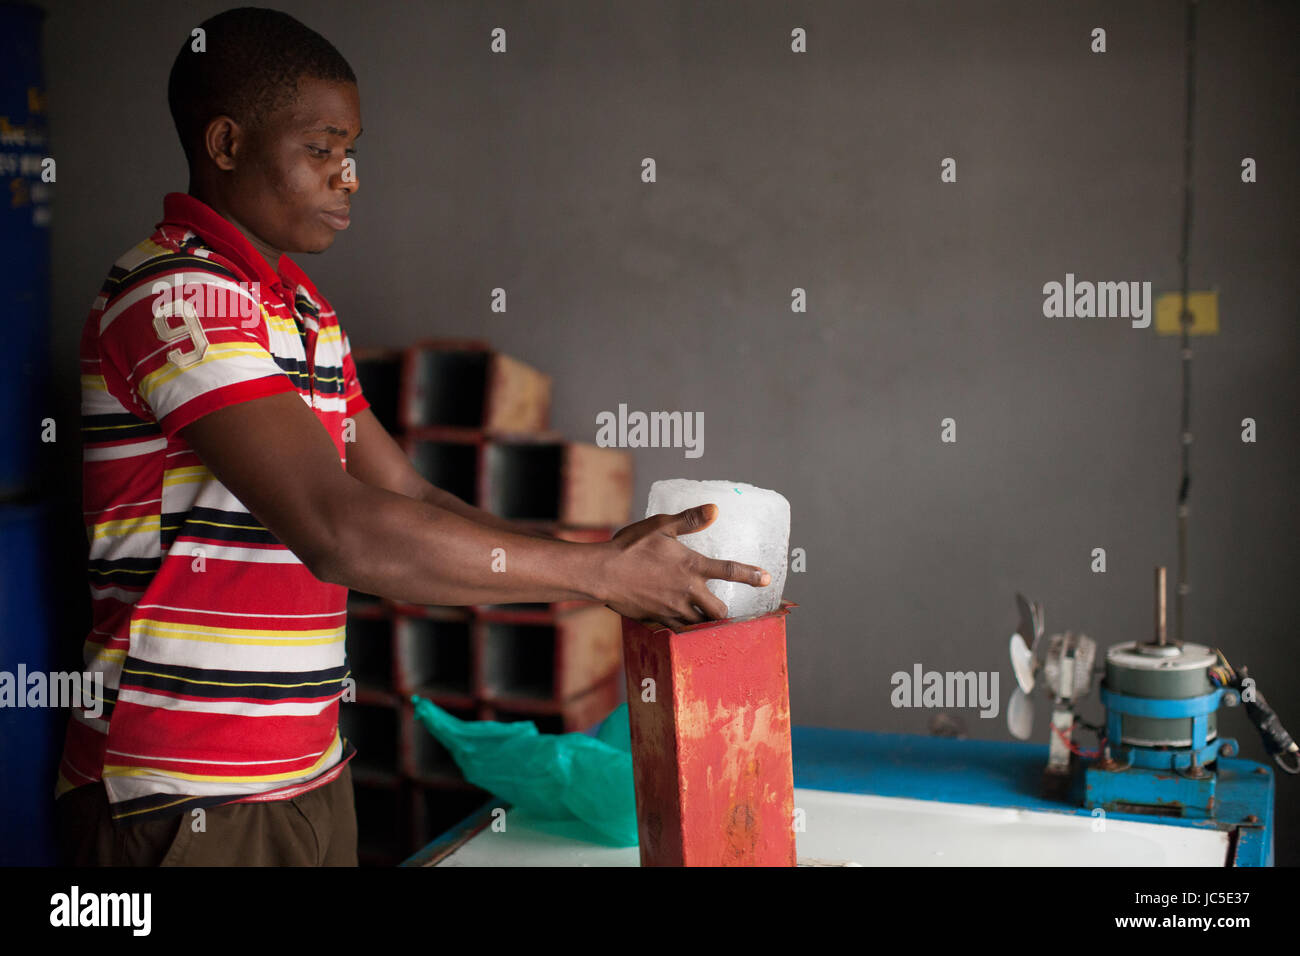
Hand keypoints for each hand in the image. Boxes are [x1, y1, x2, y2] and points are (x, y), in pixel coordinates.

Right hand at [597, 503, 770, 629]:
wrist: (603, 573)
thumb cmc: (630, 546)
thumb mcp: (661, 526)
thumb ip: (690, 520)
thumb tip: (715, 509)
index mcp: (691, 566)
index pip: (729, 570)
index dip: (751, 575)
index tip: (766, 578)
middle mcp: (687, 591)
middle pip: (719, 611)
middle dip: (724, 612)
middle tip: (724, 609)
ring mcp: (673, 609)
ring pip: (700, 624)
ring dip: (705, 622)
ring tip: (706, 619)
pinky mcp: (659, 619)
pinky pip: (679, 631)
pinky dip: (685, 629)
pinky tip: (682, 625)